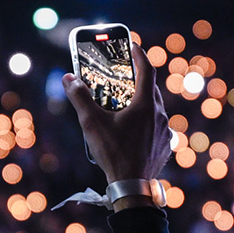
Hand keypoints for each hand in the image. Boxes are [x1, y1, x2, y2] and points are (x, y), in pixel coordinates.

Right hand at [62, 43, 171, 184]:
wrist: (132, 187)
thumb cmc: (113, 153)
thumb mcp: (92, 124)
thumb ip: (80, 98)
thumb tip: (69, 78)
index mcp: (146, 105)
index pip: (147, 70)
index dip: (140, 55)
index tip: (133, 45)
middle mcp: (160, 115)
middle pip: (150, 89)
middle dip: (137, 80)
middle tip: (124, 77)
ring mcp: (165, 131)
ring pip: (154, 108)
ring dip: (141, 103)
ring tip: (125, 105)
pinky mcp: (164, 145)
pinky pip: (156, 126)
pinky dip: (145, 122)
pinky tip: (132, 129)